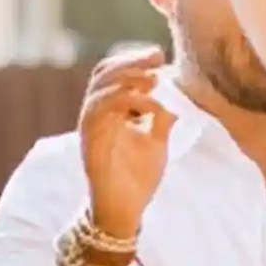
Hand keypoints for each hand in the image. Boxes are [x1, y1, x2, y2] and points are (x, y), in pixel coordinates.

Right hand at [79, 47, 176, 238]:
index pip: (113, 75)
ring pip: (98, 90)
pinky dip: (123, 102)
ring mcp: (90, 129)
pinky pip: (98, 113)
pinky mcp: (89, 144)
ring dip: (126, 78)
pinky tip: (147, 104)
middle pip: (103, 75)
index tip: (159, 55)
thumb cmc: (138, 178)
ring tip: (153, 78)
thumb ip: (161, 120)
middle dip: (129, 62)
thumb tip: (175, 100)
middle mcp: (96, 117)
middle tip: (156, 56)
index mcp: (110, 113)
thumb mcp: (157, 142)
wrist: (126, 210)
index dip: (133, 61)